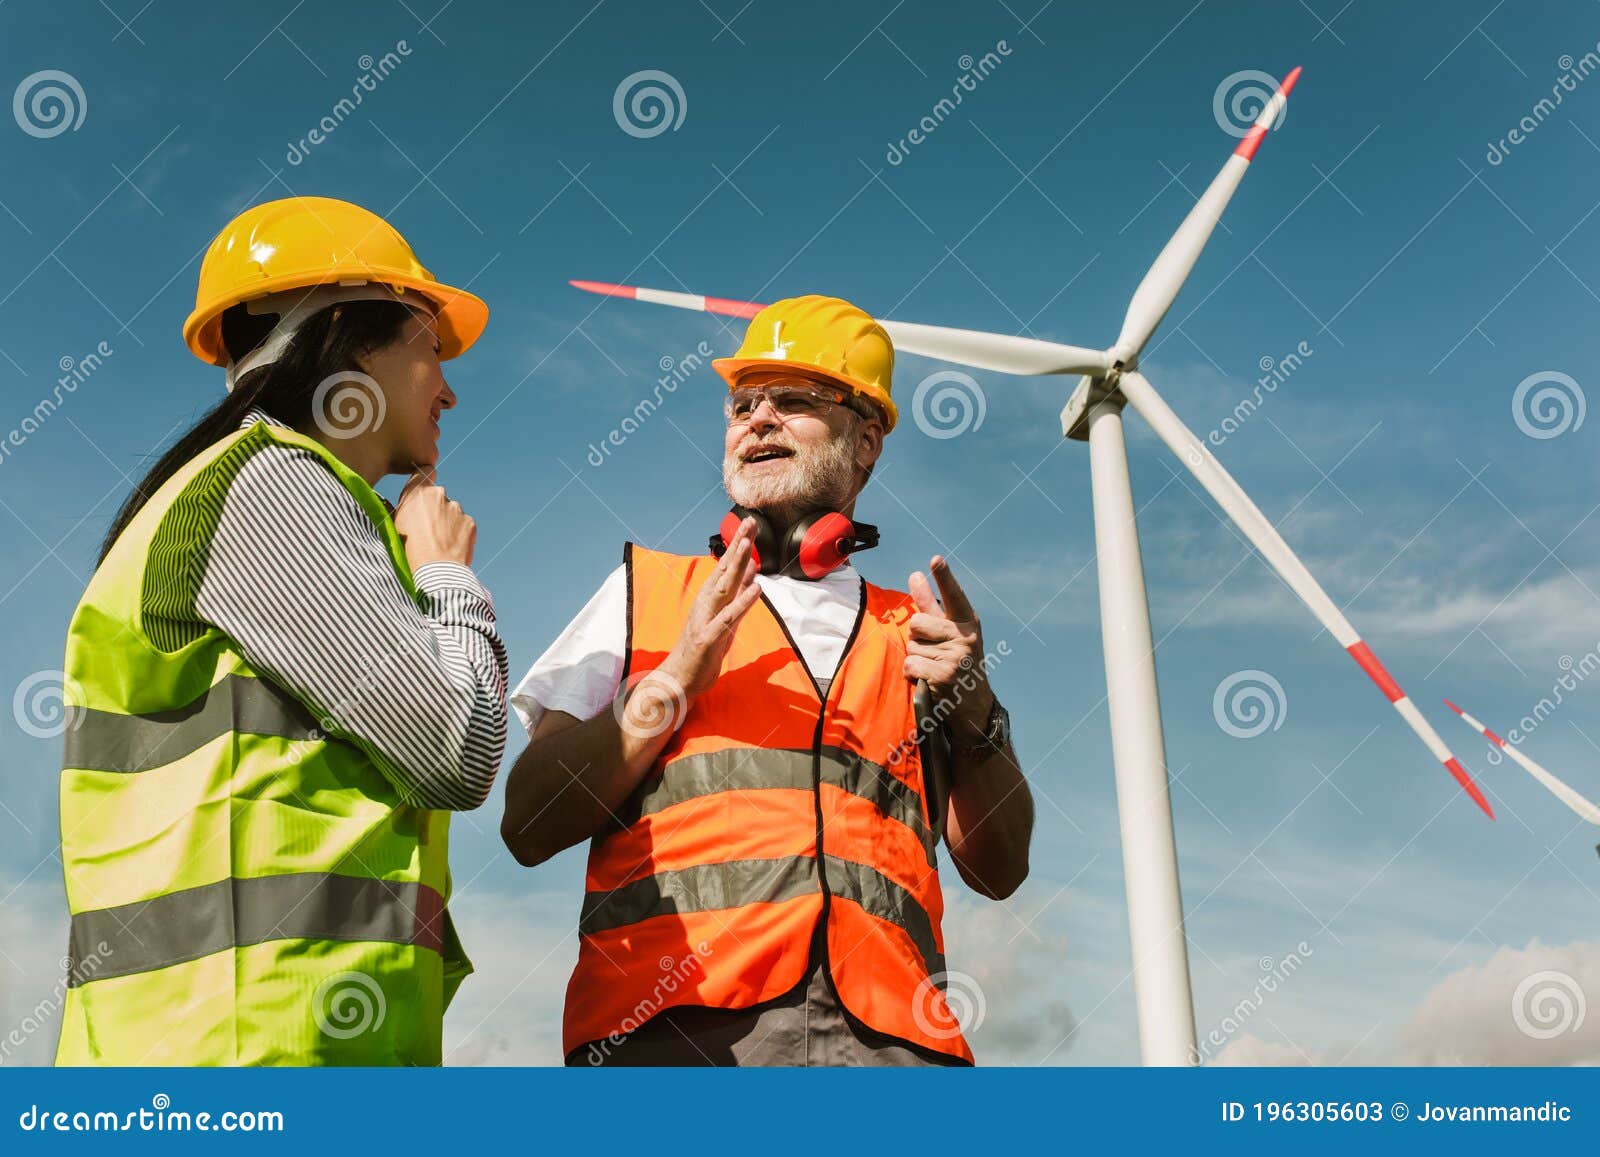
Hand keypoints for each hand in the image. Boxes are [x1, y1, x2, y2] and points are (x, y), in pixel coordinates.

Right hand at [393, 467, 476, 567]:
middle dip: (434, 509)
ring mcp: (456, 508)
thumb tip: (394, 504)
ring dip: (447, 522)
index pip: (425, 472)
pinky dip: (459, 534)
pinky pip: (463, 525)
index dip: (426, 478)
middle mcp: (439, 494)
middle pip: (438, 497)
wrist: (435, 570)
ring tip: (438, 543)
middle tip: (427, 529)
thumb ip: (399, 509)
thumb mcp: (393, 525)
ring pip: (451, 512)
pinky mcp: (469, 522)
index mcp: (417, 492)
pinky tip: (450, 547)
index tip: (425, 490)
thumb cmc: (408, 550)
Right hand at [657, 516, 762, 700]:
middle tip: (750, 521)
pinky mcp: (708, 638)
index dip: (738, 545)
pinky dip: (742, 602)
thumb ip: (737, 595)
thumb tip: (752, 568)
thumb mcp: (724, 619)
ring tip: (749, 545)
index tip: (750, 524)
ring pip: (724, 588)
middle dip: (738, 546)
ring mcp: (705, 620)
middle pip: (724, 570)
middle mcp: (706, 604)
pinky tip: (756, 588)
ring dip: (736, 566)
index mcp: (709, 599)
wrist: (678, 680)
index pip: (725, 567)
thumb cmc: (701, 649)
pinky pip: (728, 618)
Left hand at [905, 556, 992, 742]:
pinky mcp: (944, 676)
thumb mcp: (949, 633)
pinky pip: (910, 665)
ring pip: (911, 646)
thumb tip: (914, 575)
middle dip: (917, 638)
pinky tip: (929, 680)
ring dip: (916, 659)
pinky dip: (913, 674)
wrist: (973, 705)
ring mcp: (956, 657)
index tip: (935, 559)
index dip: (944, 578)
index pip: (954, 596)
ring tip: (935, 668)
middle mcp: (966, 637)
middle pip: (917, 623)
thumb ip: (930, 605)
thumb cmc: (957, 662)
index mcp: (968, 623)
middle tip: (935, 653)